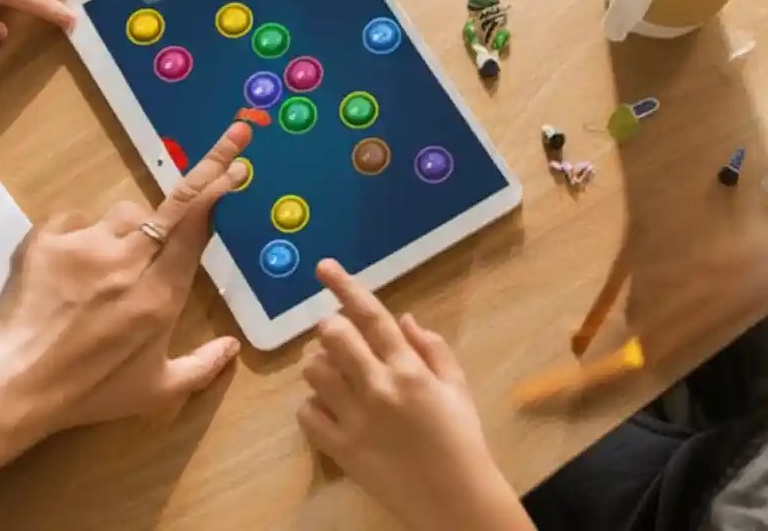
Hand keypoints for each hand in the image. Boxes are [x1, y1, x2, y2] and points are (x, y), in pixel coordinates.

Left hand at [0, 122, 251, 443]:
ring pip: (123, 213)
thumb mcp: (154, 390)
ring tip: (109, 266)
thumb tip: (234, 346)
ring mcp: (85, 244)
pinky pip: (76, 219)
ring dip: (127, 230)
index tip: (238, 166)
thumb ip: (201, 366)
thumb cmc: (89, 391)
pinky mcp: (47, 238)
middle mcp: (128, 261)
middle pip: (171, 205)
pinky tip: (70, 266)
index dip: (219, 190)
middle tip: (226, 142)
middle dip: (200, 177)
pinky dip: (80, 235)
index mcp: (161, 295)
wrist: (14, 382)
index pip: (197, 228)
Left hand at [298, 260, 533, 530]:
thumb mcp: (457, 388)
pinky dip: (313, 405)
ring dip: (321, 366)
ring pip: (313, 371)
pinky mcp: (339, 448)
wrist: (455, 500)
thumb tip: (404, 317)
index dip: (345, 286)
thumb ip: (432, 348)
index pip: (371, 316)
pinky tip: (331, 409)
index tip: (323, 267)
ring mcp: (355, 419)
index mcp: (409, 369)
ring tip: (338, 378)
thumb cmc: (461, 440)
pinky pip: (306, 412)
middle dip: (331, 328)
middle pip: (334, 336)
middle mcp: (378, 387)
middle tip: (339, 338)